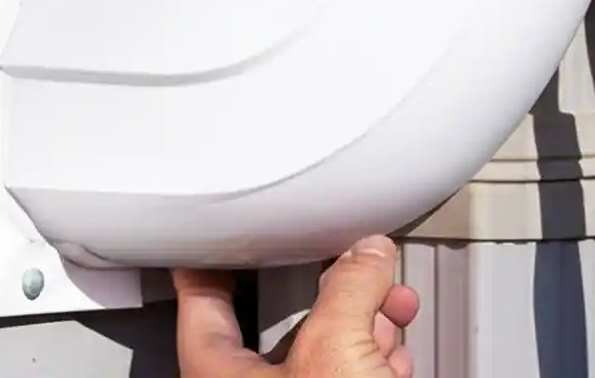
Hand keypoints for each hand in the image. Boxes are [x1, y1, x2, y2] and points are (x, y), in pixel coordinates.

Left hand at [175, 235, 419, 377]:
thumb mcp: (337, 346)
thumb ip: (351, 288)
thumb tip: (368, 253)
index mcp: (220, 373)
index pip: (199, 300)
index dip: (211, 257)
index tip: (215, 231)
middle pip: (286, 320)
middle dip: (333, 287)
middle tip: (354, 260)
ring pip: (327, 348)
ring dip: (367, 320)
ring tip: (393, 302)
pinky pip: (352, 374)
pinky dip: (377, 357)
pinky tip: (395, 353)